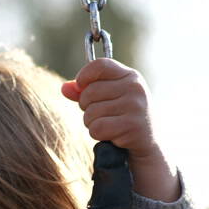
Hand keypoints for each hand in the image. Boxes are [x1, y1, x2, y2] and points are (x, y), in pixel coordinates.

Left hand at [61, 59, 178, 201]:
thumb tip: (65, 88)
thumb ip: (85, 91)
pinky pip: (97, 128)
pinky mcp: (131, 125)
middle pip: (90, 91)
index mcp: (129, 76)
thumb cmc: (122, 118)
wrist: (144, 143)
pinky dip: (97, 134)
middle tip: (98, 114)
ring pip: (91, 112)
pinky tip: (110, 135)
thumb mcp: (108, 99)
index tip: (81, 86)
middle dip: (86, 106)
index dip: (84, 75)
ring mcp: (134, 106)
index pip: (100, 65)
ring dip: (92, 122)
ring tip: (107, 125)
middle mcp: (134, 87)